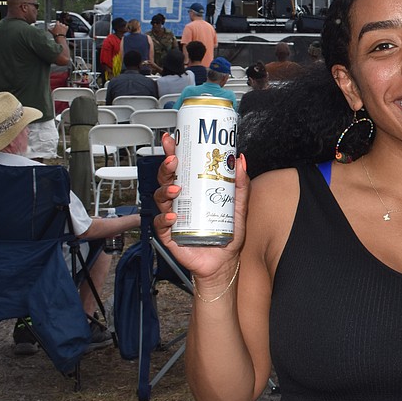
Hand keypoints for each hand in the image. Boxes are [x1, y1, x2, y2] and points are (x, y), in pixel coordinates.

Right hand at [152, 132, 249, 283]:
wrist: (224, 262)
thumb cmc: (227, 234)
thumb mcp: (239, 207)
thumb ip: (240, 185)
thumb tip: (240, 160)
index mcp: (193, 191)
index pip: (181, 167)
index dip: (173, 151)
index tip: (172, 138)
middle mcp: (180, 201)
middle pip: (166, 179)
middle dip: (167, 167)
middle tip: (174, 160)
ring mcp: (173, 216)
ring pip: (160, 198)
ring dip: (166, 190)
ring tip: (176, 188)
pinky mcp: (169, 235)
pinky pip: (161, 224)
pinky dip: (165, 219)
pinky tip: (174, 217)